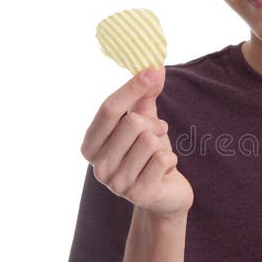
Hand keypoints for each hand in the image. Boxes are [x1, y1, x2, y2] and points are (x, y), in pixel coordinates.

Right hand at [81, 67, 193, 218]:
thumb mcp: (144, 123)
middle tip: (156, 134)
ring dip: (162, 144)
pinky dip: (170, 159)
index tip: (152, 70)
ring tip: (158, 154)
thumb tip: (154, 67)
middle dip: (152, 124)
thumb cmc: (149, 155)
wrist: (166, 194)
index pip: (108, 109)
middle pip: (132, 123)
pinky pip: (163, 158)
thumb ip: (144, 96)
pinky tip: (165, 170)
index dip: (131, 88)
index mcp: (90, 146)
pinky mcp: (139, 194)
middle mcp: (98, 166)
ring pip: (149, 141)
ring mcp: (116, 183)